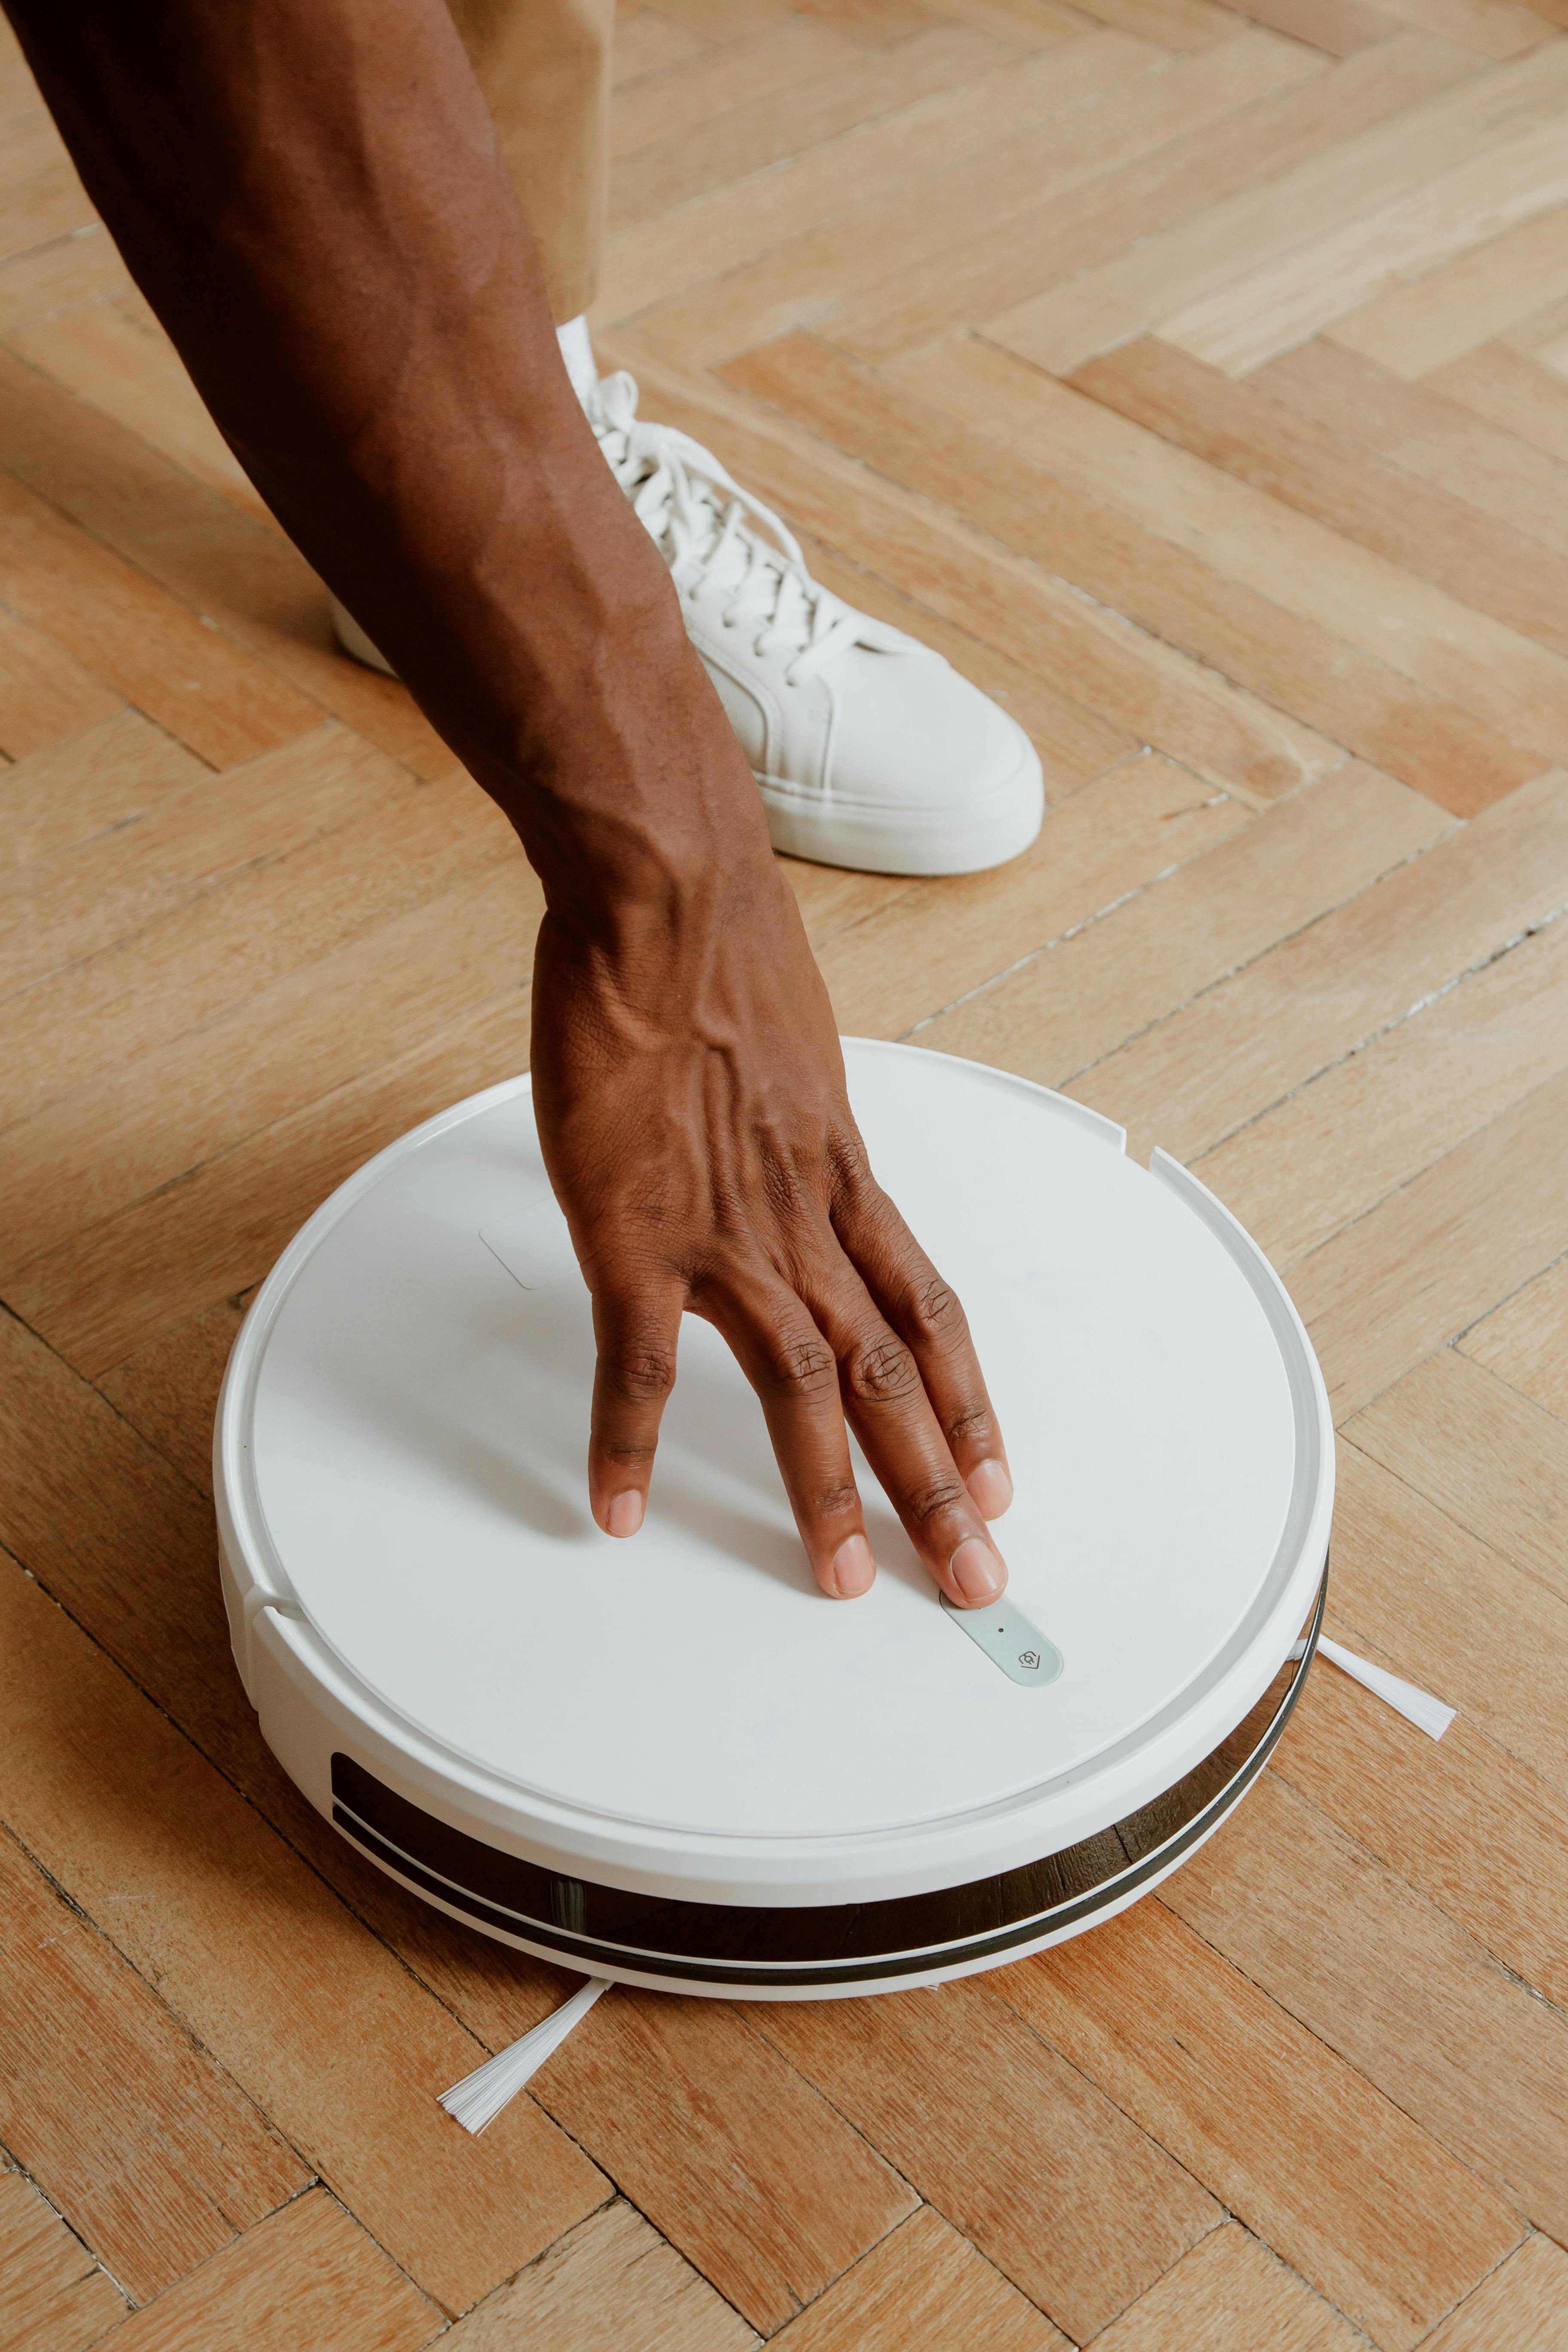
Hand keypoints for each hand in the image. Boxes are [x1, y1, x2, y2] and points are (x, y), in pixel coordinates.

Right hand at [530, 796, 1012, 1606]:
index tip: (995, 1478)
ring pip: (800, 1388)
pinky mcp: (637, 1233)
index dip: (971, 1406)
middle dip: (935, 1487)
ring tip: (841, 1580)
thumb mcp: (789, 1054)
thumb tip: (775, 1137)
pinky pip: (638, 1364)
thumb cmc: (721, 958)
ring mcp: (727, 1235)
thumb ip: (791, 1122)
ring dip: (826, 1492)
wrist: (669, 904)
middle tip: (972, 1578)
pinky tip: (617, 1507)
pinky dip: (627, 1443)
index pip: (931, 1314)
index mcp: (844, 1176)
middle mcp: (807, 1220)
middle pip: (892, 1377)